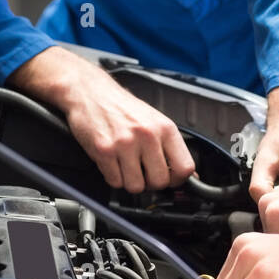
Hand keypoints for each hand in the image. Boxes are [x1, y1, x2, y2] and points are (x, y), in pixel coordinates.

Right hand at [8, 46, 195, 192]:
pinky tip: (112, 162)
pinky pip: (115, 182)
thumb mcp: (154, 120)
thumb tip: (188, 174)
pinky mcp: (104, 151)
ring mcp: (125, 143)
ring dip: (130, 181)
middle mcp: (147, 135)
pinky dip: (113, 177)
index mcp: (165, 127)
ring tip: (126, 165)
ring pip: (136, 186)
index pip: (185, 167)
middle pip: (160, 181)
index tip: (171, 179)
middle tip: (144, 172)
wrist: (90, 91)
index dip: (178, 179)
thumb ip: (170, 146)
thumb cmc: (121, 106)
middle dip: (151, 183)